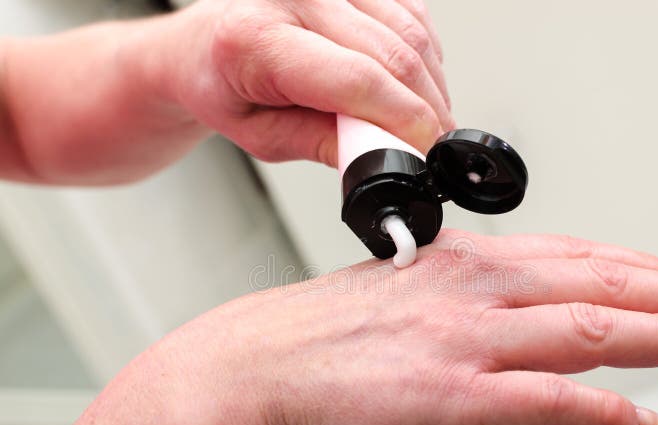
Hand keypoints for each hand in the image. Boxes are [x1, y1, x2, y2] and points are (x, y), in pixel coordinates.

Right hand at [4, 230, 657, 424]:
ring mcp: (467, 341)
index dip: (646, 270)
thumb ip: (475, 308)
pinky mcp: (453, 397)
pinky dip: (605, 412)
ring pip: (593, 330)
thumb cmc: (324, 341)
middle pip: (604, 284)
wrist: (255, 373)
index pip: (580, 257)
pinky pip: (551, 401)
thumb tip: (529, 331)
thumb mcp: (410, 300)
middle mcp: (475, 290)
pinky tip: (638, 422)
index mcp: (466, 263)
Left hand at [161, 0, 453, 165]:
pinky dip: (423, 55)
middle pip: (394, 57)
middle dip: (426, 110)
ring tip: (420, 119)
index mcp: (257, 39)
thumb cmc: (224, 88)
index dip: (404, 122)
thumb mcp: (263, 137)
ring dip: (430, 84)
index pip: (356, 81)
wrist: (206, 48)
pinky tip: (411, 82)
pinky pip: (412, 15)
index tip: (424, 152)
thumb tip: (382, 155)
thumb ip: (323, 146)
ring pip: (411, 35)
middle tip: (430, 147)